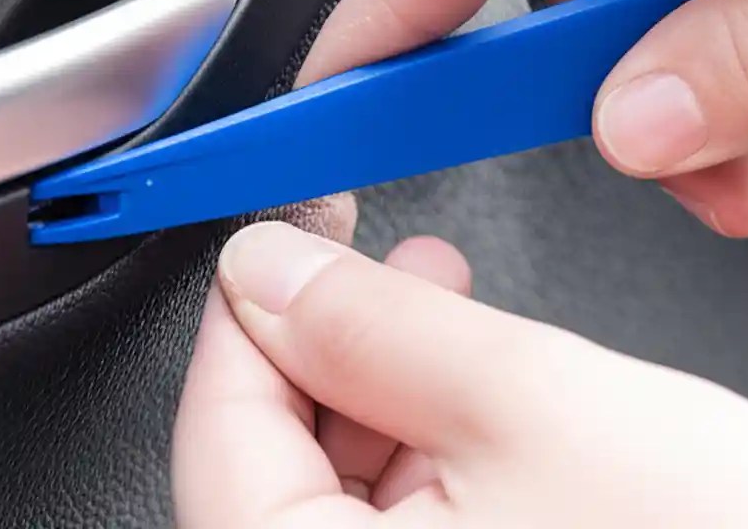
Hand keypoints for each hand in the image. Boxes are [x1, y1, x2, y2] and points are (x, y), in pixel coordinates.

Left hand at [173, 222, 747, 527]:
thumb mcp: (533, 407)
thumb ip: (376, 328)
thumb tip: (272, 272)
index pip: (213, 431)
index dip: (242, 316)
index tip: (273, 246)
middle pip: (265, 467)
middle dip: (322, 348)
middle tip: (370, 267)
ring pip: (327, 501)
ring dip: (374, 395)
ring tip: (433, 313)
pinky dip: (417, 461)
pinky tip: (463, 404)